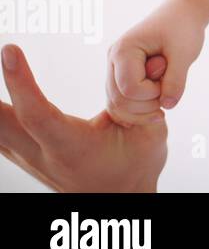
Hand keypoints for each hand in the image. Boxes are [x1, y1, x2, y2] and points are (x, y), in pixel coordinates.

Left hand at [1, 43, 167, 191]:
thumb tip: (153, 61)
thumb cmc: (137, 163)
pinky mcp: (24, 156)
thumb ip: (145, 97)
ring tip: (1, 65)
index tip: (10, 50)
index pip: (37, 114)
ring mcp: (29, 159)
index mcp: (73, 147)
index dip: (21, 81)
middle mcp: (43, 155)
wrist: (121, 197)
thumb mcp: (150, 131)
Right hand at [107, 0, 207, 126]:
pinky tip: (158, 105)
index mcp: (124, 50)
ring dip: (142, 110)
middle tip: (169, 91)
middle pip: (119, 100)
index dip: (153, 93)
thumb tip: (167, 106)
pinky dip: (138, 109)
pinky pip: (122, 101)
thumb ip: (176, 81)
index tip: (171, 78)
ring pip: (117, 105)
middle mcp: (113, 59)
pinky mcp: (121, 74)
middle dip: (147, 105)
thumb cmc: (183, 28)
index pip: (130, 89)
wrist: (183, 13)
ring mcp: (114, 68)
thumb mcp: (184, 54)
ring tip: (166, 96)